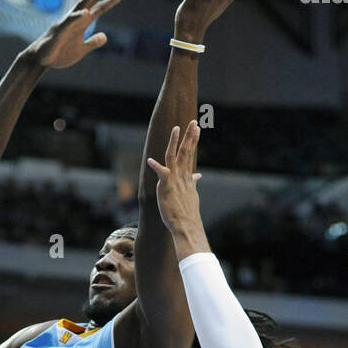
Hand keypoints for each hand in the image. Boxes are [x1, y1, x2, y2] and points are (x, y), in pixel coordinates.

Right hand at [27, 0, 123, 68]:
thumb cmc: (60, 53)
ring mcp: (67, 23)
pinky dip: (77, 17)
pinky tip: (86, 13)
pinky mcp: (59, 31)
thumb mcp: (82, 50)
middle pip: (91, 1)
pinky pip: (69, 22)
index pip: (98, 8)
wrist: (42, 60)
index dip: (109, 1)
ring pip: (80, 6)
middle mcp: (76, 19)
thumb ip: (93, 42)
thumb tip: (105, 36)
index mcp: (82, 23)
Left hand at [147, 120, 201, 236]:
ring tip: (176, 129)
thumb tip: (197, 176)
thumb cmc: (187, 212)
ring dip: (175, 142)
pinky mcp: (166, 186)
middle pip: (186, 152)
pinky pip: (161, 174)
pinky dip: (156, 166)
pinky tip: (150, 160)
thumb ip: (192, 182)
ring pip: (174, 156)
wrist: (186, 224)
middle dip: (190, 136)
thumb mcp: (191, 194)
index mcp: (187, 176)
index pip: (190, 155)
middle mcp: (182, 175)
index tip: (196, 129)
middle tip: (194, 122)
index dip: (192, 141)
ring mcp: (174, 179)